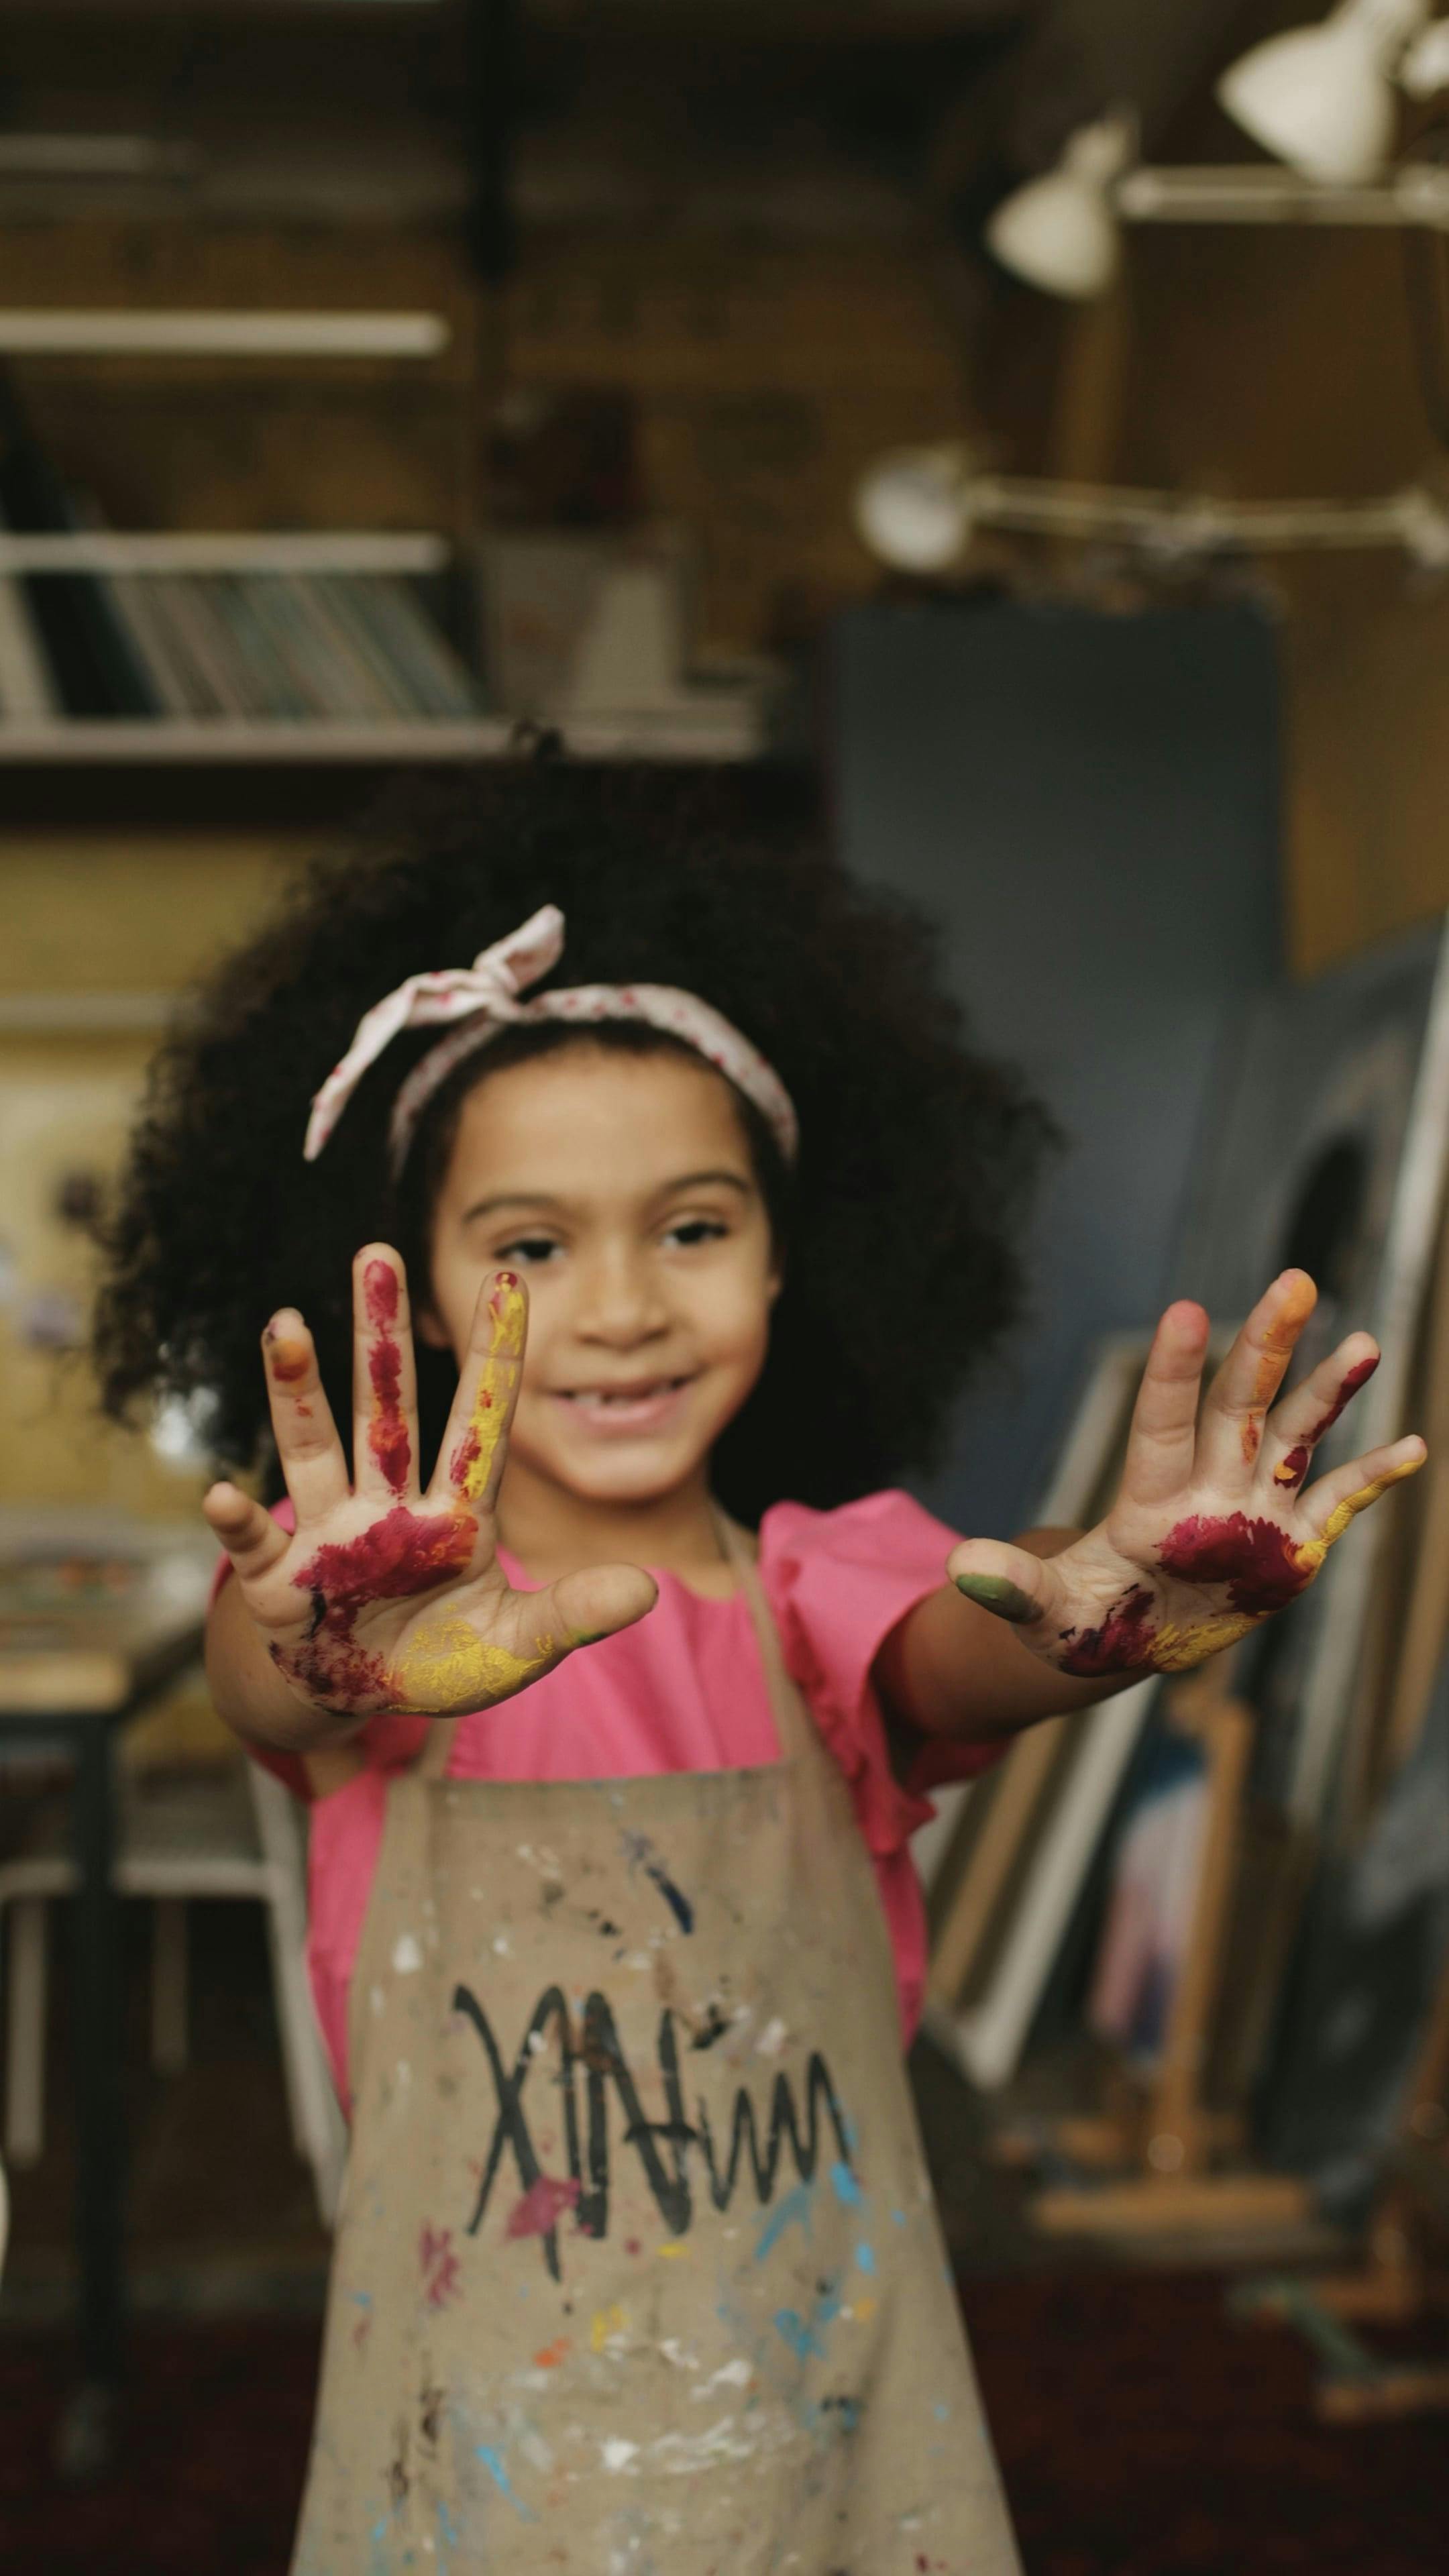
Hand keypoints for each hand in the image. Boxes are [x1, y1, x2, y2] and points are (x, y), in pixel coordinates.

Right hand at [202, 1246, 656, 1719]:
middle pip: (387, 1408)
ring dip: (297, 1389)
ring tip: (286, 1324)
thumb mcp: (516, 1646)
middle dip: (381, 1335)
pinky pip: (255, 1544)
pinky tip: (223, 1494)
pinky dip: (239, 1523)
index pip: (480, 1422)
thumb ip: (571, 1615)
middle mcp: (388, 1505)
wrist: (363, 1699)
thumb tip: (649, 1588)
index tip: (509, 1279)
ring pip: (314, 1448)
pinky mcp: (280, 1581)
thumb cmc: (442, 1658)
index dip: (494, 1356)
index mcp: (454, 1514)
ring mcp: (330, 1535)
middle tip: (377, 1252)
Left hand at [948, 1270, 1425, 1679]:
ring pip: (1296, 1436)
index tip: (1184, 1310)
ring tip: (1366, 1343)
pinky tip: (1414, 1447)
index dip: (1173, 1370)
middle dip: (1266, 1346)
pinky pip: (1338, 1501)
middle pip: (1240, 1405)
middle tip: (1293, 1279)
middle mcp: (1209, 1486)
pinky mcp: (1291, 1542)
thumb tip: (962, 1568)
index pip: (1163, 1422)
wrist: (1131, 1636)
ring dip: (1331, 1393)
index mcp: (1150, 1500)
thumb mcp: (1047, 1612)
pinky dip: (1375, 1477)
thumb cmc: (1084, 1618)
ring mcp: (1255, 1509)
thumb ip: (1013, 1586)